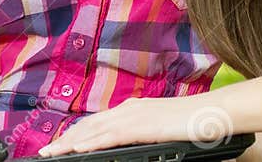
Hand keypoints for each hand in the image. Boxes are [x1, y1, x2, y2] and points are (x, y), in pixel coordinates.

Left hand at [39, 96, 231, 156]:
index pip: (98, 121)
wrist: (213, 113)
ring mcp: (135, 115)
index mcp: (135, 109)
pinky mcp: (142, 125)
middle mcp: (130, 109)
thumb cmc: (195, 123)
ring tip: (52, 153)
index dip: (77, 133)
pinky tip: (77, 150)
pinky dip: (91, 142)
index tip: (61, 143)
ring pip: (94, 129)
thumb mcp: (164, 130)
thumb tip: (132, 145)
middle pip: (90, 124)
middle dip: (66, 138)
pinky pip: (110, 136)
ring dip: (70, 142)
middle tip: (47, 151)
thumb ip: (145, 134)